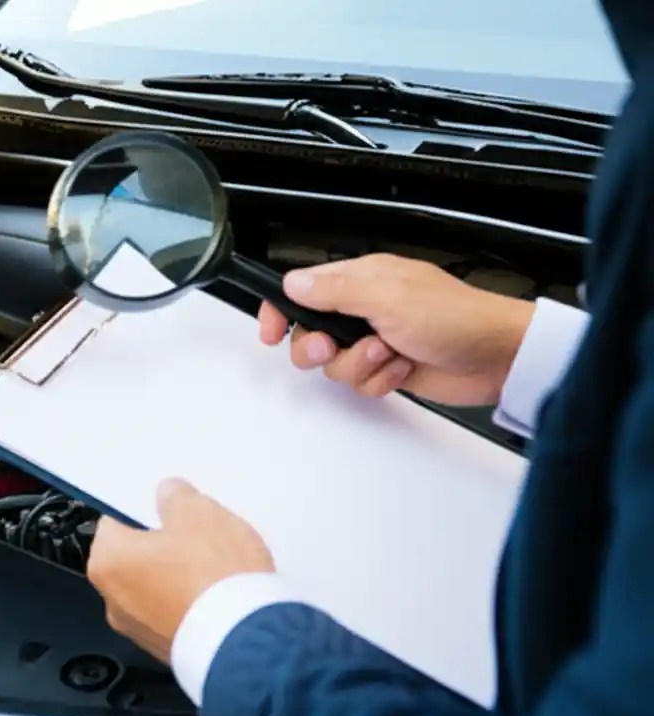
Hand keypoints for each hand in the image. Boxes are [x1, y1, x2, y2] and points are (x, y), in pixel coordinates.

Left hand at [86, 478, 272, 662]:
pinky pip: (175, 615)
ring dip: (179, 577)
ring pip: (156, 589)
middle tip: (196, 536)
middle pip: (135, 558)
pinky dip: (192, 604)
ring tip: (215, 567)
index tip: (163, 508)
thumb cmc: (213, 576)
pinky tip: (219, 594)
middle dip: (164, 546)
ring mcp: (140, 630)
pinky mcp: (168, 649)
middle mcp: (114, 601)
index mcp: (107, 561)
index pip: (114, 522)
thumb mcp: (197, 512)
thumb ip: (175, 496)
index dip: (143, 511)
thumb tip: (170, 494)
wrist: (244, 638)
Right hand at [258, 253, 534, 404]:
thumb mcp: (388, 297)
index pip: (303, 289)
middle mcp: (364, 308)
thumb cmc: (456, 318)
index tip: (271, 331)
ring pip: (334, 363)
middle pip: (310, 333)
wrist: (499, 357)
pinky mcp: (389, 368)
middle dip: (318, 347)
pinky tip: (402, 368)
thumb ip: (334, 290)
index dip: (280, 310)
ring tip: (388, 354)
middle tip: (333, 346)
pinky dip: (378, 381)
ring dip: (358, 365)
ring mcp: (376, 340)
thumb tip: (293, 283)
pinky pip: (360, 382)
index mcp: (361, 279)